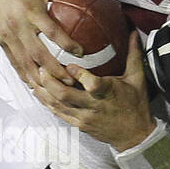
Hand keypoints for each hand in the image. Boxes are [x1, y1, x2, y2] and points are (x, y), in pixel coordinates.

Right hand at [0, 0, 98, 83]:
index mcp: (31, 10)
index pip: (52, 32)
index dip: (67, 44)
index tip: (82, 53)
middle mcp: (18, 25)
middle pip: (38, 55)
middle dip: (55, 71)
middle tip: (72, 81)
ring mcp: (7, 35)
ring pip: (24, 63)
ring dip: (40, 78)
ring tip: (55, 89)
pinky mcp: (0, 40)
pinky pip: (13, 62)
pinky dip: (24, 74)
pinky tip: (36, 83)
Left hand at [30, 32, 155, 151]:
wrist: (134, 136)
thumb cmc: (136, 105)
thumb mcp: (137, 79)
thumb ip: (133, 55)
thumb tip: (133, 32)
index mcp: (108, 93)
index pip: (92, 85)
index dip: (79, 75)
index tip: (69, 64)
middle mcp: (93, 106)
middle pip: (66, 95)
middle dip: (50, 81)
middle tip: (40, 67)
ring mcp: (84, 117)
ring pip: (57, 104)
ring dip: (43, 91)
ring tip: (32, 77)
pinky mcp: (78, 124)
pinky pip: (58, 113)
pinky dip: (46, 102)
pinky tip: (38, 92)